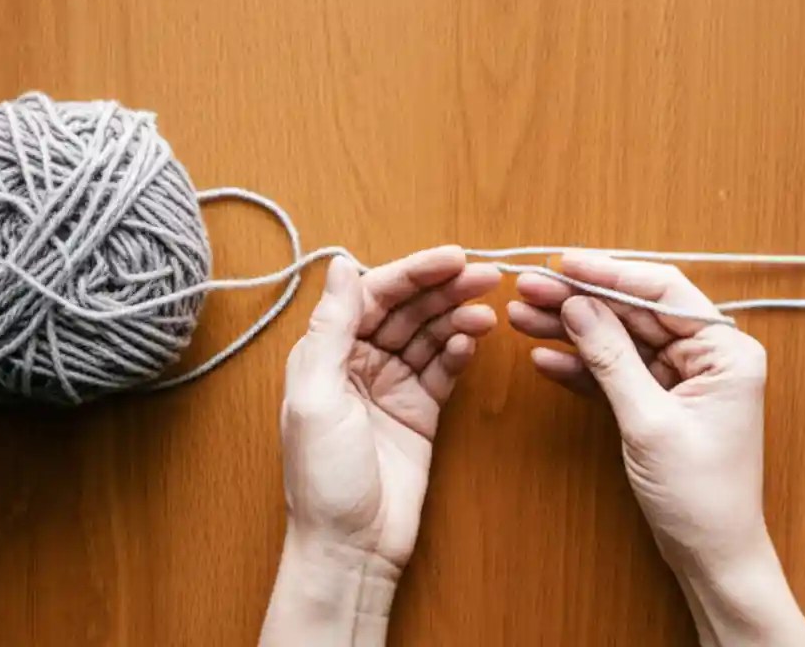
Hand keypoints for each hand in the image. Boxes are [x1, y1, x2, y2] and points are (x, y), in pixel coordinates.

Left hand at [262, 246, 498, 646]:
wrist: (351, 547)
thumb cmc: (323, 479)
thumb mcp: (315, 396)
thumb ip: (331, 328)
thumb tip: (340, 263)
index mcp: (326, 352)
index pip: (373, 295)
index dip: (413, 272)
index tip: (453, 257)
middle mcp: (358, 362)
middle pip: (406, 309)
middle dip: (444, 288)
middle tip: (486, 276)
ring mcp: (391, 386)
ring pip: (429, 334)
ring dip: (457, 315)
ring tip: (488, 308)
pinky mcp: (420, 411)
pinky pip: (443, 367)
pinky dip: (460, 350)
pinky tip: (474, 339)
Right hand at [509, 252, 804, 645]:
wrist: (712, 556)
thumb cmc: (700, 496)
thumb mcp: (650, 423)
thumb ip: (612, 360)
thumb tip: (577, 306)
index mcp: (727, 351)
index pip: (663, 292)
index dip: (609, 273)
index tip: (563, 264)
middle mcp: (710, 356)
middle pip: (635, 311)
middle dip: (580, 299)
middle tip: (528, 286)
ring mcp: (684, 378)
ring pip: (620, 338)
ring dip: (572, 328)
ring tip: (522, 315)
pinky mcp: (661, 401)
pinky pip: (617, 371)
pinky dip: (582, 365)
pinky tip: (545, 354)